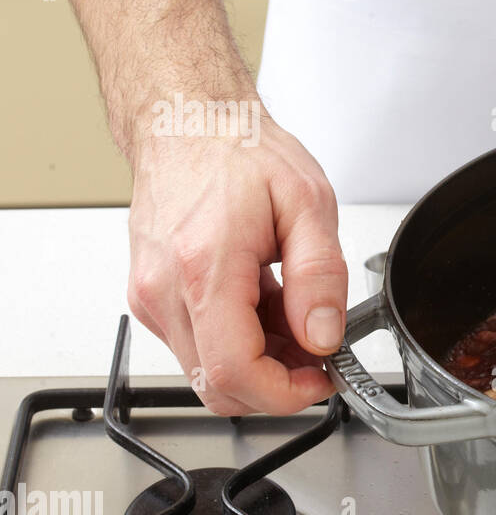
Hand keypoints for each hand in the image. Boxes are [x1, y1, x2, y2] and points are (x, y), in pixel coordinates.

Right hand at [126, 106, 347, 414]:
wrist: (187, 121)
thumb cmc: (239, 151)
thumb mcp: (308, 204)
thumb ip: (321, 277)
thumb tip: (324, 335)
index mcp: (203, 269)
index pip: (236, 373)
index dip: (287, 393)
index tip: (322, 378)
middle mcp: (164, 291)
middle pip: (220, 384)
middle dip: (278, 382)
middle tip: (317, 349)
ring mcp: (151, 297)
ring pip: (209, 370)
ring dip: (260, 360)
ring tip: (291, 310)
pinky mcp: (152, 297)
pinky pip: (198, 345)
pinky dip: (239, 340)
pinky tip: (265, 301)